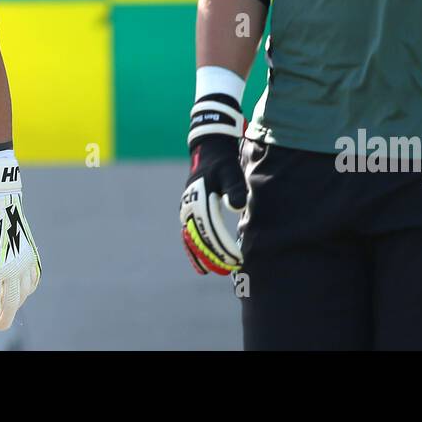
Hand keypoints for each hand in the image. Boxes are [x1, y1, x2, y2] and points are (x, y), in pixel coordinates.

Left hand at [0, 151, 40, 330]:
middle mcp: (14, 269)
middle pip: (11, 305)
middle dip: (2, 321)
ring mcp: (26, 263)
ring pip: (23, 294)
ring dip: (13, 305)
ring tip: (3, 310)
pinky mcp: (32, 256)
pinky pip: (33, 280)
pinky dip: (27, 291)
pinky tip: (19, 292)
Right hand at [180, 85, 246, 274]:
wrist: (209, 150)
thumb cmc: (222, 161)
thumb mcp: (230, 170)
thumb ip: (234, 188)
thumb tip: (235, 207)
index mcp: (198, 198)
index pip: (210, 229)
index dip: (222, 246)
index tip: (235, 258)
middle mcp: (189, 206)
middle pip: (199, 238)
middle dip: (212, 255)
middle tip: (228, 269)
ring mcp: (186, 210)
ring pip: (191, 239)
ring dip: (201, 256)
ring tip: (212, 271)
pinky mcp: (188, 212)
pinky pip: (189, 235)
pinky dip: (194, 250)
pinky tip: (201, 263)